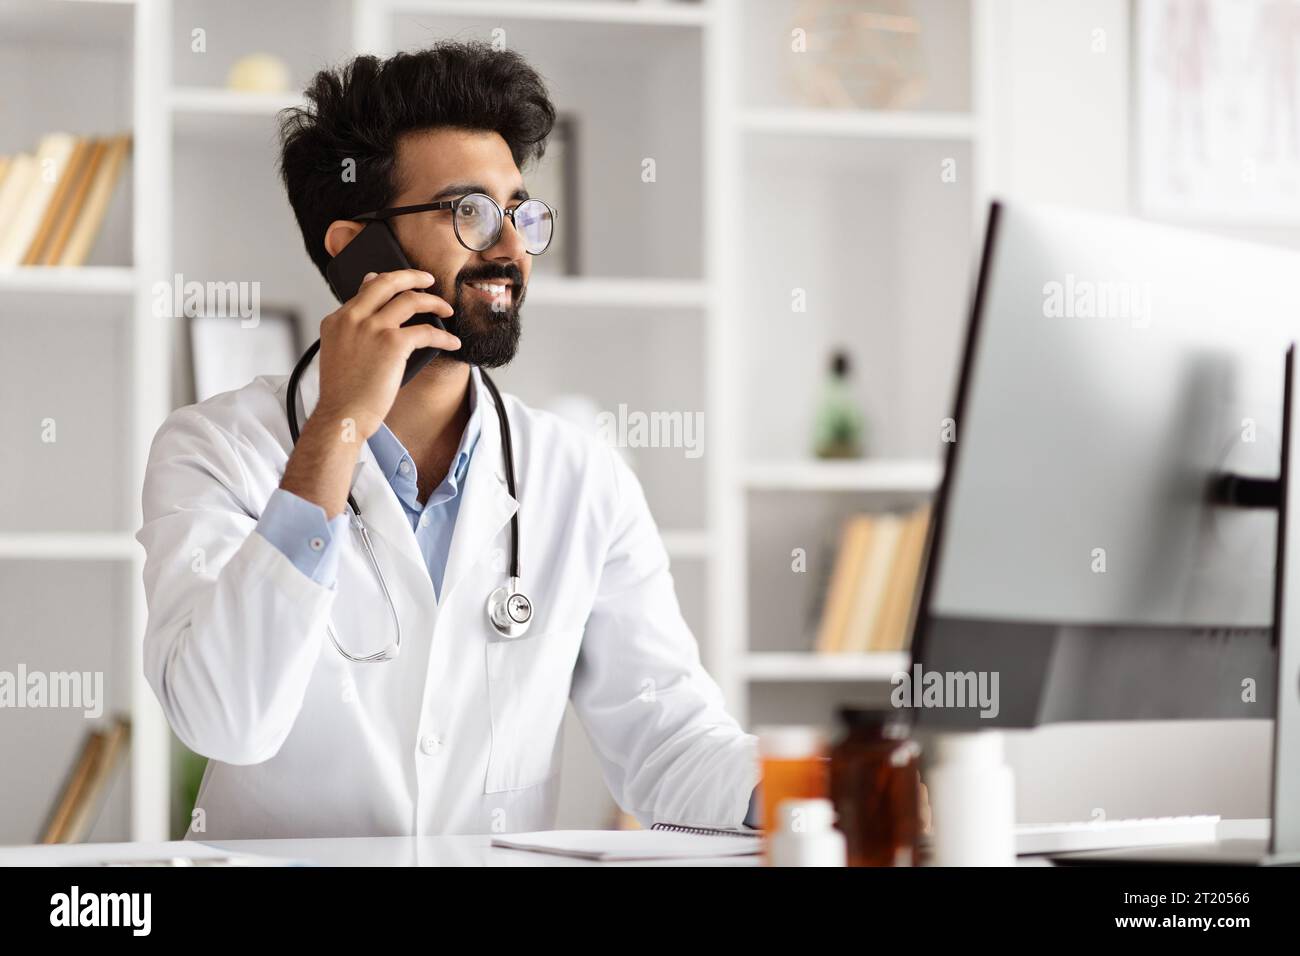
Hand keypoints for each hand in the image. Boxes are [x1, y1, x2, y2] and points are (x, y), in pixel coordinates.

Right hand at [313, 269, 458, 439]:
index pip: (365, 290)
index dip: (387, 282)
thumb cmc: (344, 392)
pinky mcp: (392, 342)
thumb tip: (374, 316)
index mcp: (336, 320)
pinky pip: (427, 331)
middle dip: (412, 276)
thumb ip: (354, 330)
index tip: (401, 282)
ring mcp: (372, 328)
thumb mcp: (340, 353)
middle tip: (428, 279)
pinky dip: (444, 337)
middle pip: (387, 282)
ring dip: (434, 302)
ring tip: (447, 309)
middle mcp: (352, 318)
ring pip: (411, 300)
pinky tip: (452, 343)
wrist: (342, 415)